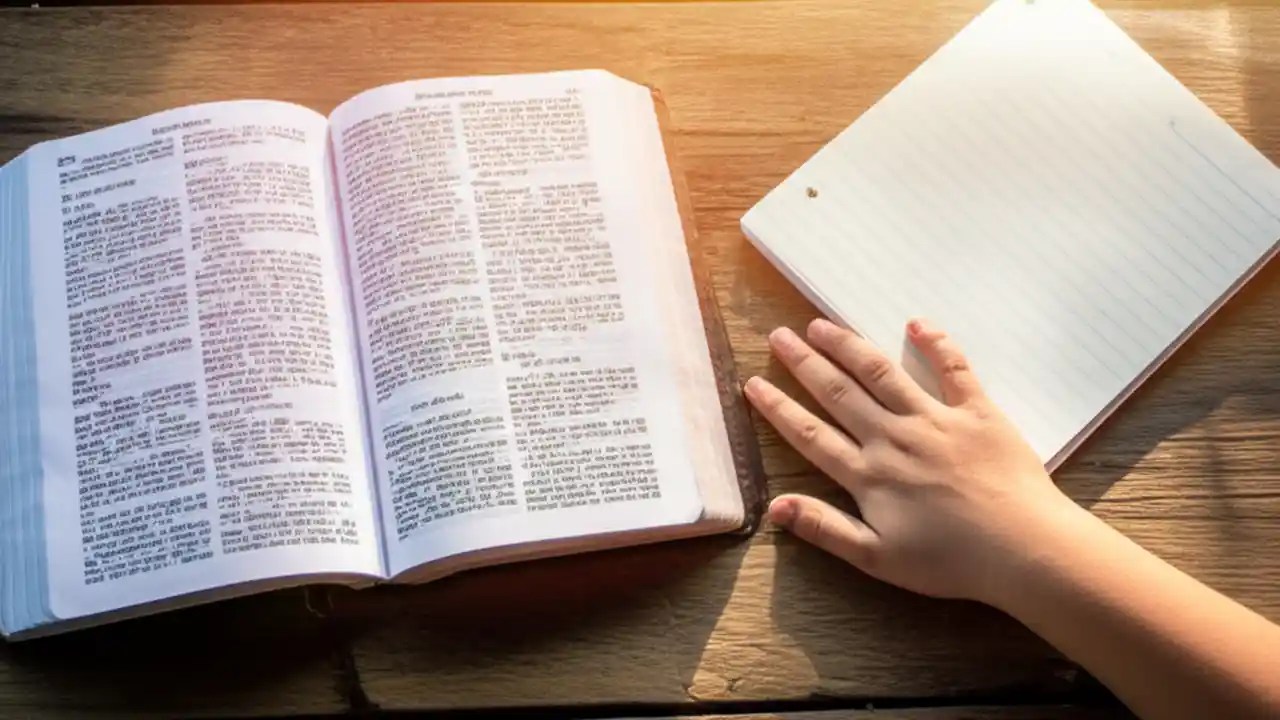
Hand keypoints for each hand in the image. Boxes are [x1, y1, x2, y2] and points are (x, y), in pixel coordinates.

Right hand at [745, 317, 1082, 607]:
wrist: (1023, 549)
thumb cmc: (951, 562)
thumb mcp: (877, 558)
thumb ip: (825, 528)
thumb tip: (775, 507)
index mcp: (869, 475)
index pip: (811, 435)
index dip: (779, 408)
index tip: (754, 383)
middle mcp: (894, 438)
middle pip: (839, 393)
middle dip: (805, 363)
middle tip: (779, 336)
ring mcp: (936, 420)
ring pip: (882, 374)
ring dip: (849, 346)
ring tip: (822, 325)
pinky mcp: (978, 412)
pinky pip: (954, 369)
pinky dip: (935, 344)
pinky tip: (916, 324)